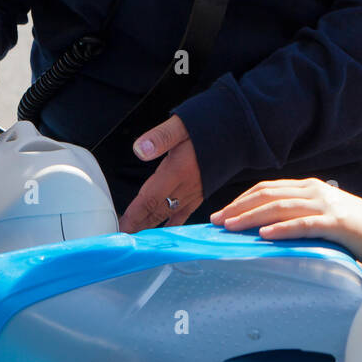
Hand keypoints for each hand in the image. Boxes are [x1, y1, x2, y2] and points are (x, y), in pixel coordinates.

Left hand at [119, 115, 201, 232]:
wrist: (240, 130)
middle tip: (123, 237)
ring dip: (152, 225)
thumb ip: (161, 137)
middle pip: (156, 211)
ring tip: (138, 236)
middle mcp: (187, 185)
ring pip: (169, 214)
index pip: (150, 199)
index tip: (121, 228)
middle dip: (138, 225)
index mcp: (178, 170)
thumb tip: (140, 150)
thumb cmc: (212, 124)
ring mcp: (196, 190)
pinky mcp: (203, 190)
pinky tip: (168, 229)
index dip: (134, 215)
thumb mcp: (182, 124)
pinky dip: (174, 222)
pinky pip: (186, 212)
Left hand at [209, 178, 361, 267]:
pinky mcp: (337, 223)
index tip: (221, 214)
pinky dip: (283, 229)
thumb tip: (267, 228)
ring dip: (252, 217)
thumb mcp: (324, 216)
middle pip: (268, 194)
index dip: (241, 200)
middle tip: (216, 221)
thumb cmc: (357, 230)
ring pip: (281, 207)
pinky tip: (265, 235)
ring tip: (231, 227)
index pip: (267, 188)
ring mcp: (326, 205)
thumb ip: (300, 215)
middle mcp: (314, 191)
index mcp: (309, 187)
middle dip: (239, 207)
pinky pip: (305, 224)